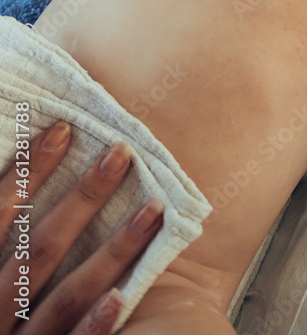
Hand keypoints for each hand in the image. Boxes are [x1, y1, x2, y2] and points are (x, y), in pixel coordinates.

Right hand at [0, 121, 163, 333]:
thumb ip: (6, 216)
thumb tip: (50, 143)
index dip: (27, 173)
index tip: (62, 130)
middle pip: (39, 250)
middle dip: (82, 200)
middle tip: (120, 154)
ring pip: (65, 296)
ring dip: (111, 252)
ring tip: (153, 209)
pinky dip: (93, 325)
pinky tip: (121, 296)